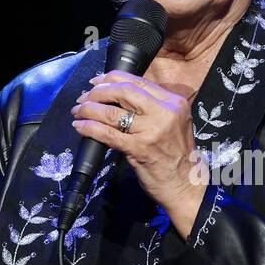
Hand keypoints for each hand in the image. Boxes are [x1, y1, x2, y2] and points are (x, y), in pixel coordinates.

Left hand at [70, 70, 207, 236]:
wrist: (186, 186)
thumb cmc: (177, 157)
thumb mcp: (173, 124)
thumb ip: (152, 108)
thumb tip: (117, 97)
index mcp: (174, 102)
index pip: (138, 82)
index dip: (112, 78)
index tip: (96, 82)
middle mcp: (165, 112)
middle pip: (123, 91)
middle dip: (98, 92)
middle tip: (84, 97)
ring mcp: (152, 130)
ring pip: (112, 112)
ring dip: (89, 109)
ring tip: (78, 111)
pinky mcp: (139, 148)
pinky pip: (108, 134)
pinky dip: (90, 128)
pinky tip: (80, 127)